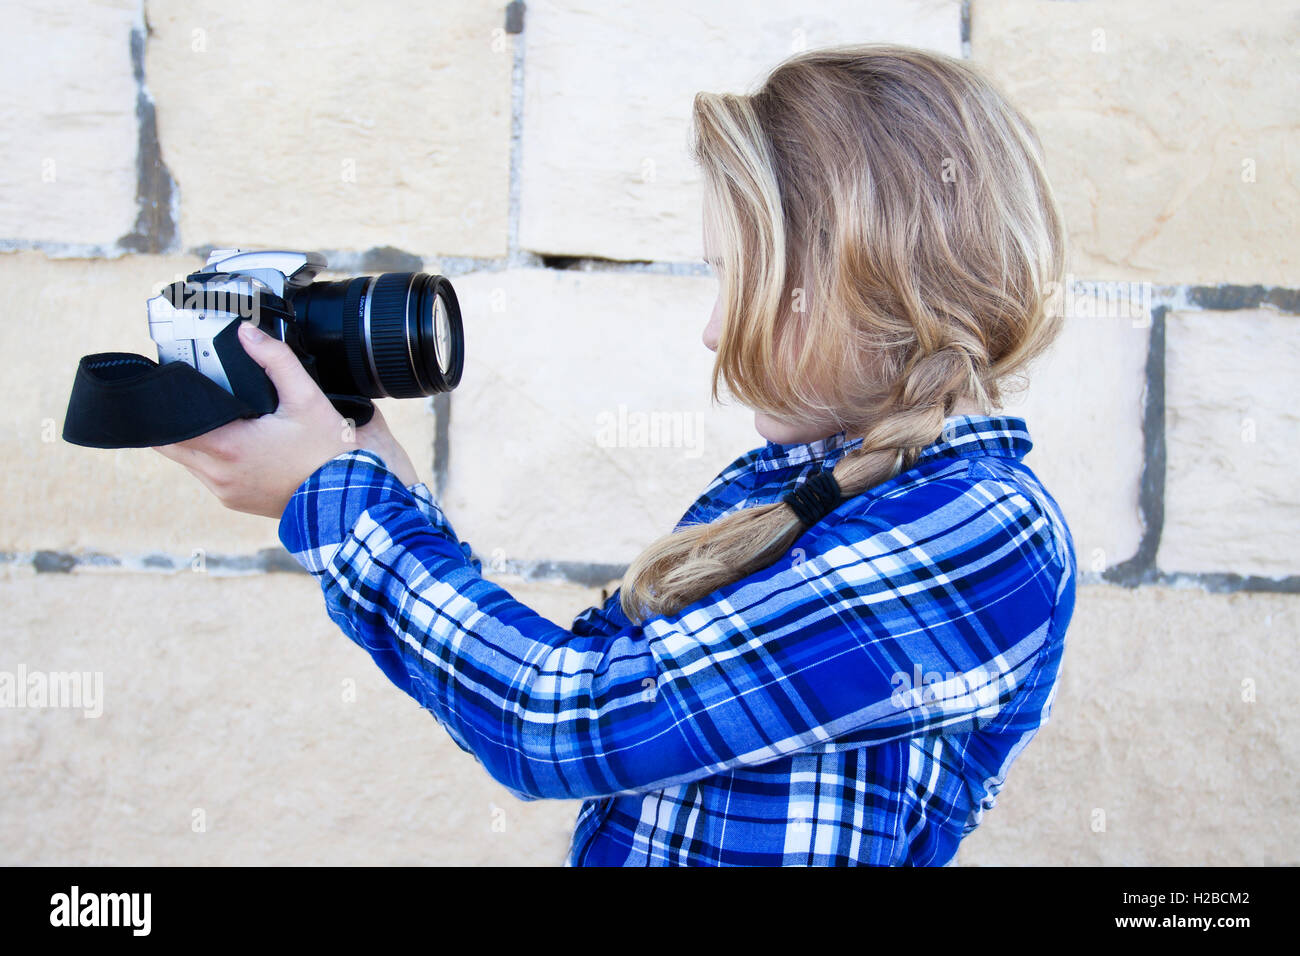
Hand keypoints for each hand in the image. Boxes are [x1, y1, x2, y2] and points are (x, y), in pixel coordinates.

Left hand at [153, 321, 419, 517]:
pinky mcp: (235, 501)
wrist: (346, 496)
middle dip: (179, 420)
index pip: (169, 427)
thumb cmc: (328, 454)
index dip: (167, 403)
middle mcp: (218, 474)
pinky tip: (240, 445)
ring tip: (223, 421)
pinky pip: (210, 476)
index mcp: (227, 447)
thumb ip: (276, 360)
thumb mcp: (306, 398)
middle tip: (199, 400)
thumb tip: (247, 333)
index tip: (176, 386)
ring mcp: (225, 492)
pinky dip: (215, 458)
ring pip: (190, 460)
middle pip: (172, 444)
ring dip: (197, 440)